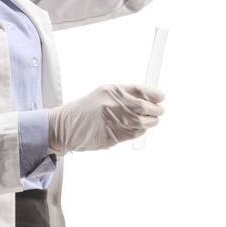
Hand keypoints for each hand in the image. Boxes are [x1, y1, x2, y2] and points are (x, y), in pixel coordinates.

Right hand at [46, 84, 164, 153]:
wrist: (64, 127)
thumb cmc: (84, 110)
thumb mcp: (102, 94)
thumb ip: (123, 95)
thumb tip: (148, 99)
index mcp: (111, 90)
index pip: (140, 90)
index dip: (154, 94)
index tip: (161, 97)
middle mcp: (113, 105)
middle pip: (144, 107)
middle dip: (156, 110)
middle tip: (160, 110)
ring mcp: (112, 121)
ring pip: (141, 122)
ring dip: (150, 122)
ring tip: (153, 120)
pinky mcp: (112, 136)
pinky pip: (133, 134)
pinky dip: (140, 131)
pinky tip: (140, 129)